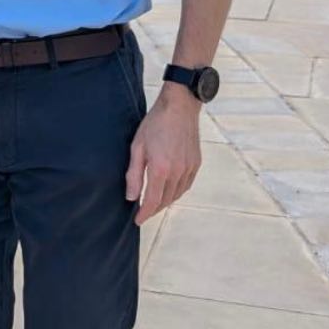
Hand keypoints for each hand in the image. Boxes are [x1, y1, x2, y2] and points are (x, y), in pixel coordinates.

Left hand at [126, 89, 201, 225]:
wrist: (179, 108)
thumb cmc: (154, 124)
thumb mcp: (137, 147)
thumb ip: (134, 174)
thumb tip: (132, 197)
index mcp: (160, 169)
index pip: (152, 201)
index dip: (144, 214)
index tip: (137, 221)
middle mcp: (177, 172)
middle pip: (165, 201)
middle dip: (153, 210)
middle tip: (142, 212)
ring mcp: (189, 169)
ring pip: (177, 195)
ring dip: (165, 202)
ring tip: (153, 203)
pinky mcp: (196, 164)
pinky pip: (186, 186)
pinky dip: (176, 192)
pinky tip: (168, 190)